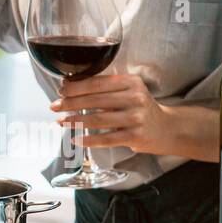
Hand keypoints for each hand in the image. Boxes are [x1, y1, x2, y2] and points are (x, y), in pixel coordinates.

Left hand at [49, 74, 171, 154]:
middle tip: (54, 106)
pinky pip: (107, 139)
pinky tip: (76, 139)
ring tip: (61, 122)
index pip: (96, 83)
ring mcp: (136, 118)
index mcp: (130, 82)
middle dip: (70, 103)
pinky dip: (89, 140)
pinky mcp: (136, 136)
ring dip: (75, 121)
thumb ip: (105, 88)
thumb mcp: (128, 90)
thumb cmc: (139, 108)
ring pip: (98, 119)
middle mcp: (135, 97)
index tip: (60, 90)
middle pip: (95, 100)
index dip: (75, 87)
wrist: (166, 128)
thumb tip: (69, 88)